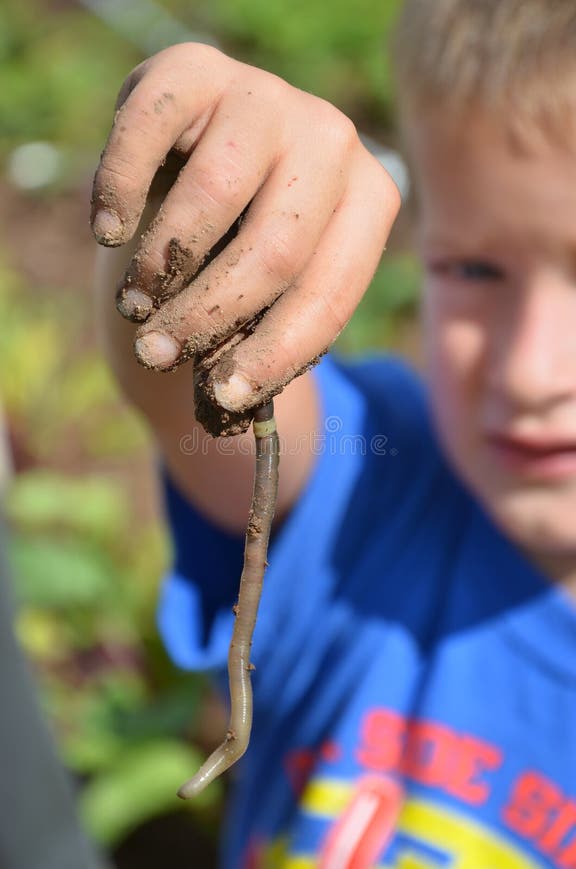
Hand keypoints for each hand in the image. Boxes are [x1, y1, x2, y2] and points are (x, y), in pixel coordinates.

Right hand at [91, 43, 399, 413]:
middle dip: (210, 317)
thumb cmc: (246, 237)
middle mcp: (332, 139)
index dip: (275, 354)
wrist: (207, 149)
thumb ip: (261, 330)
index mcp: (369, 199)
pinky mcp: (197, 67)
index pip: (329, 294)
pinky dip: (121, 191)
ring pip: (215, 196)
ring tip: (136, 305)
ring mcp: (267, 96)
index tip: (224, 396)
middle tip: (159, 352)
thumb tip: (226, 400)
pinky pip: (148, 133)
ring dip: (163, 267)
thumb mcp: (270, 286)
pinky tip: (108, 232)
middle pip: (275, 252)